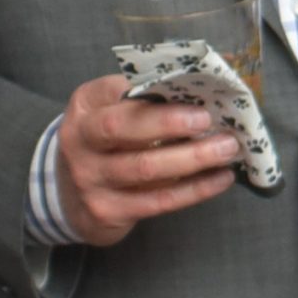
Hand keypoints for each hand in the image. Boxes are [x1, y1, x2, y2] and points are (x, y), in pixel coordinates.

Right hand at [55, 75, 240, 246]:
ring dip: (192, 158)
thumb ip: (143, 98)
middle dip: (168, 123)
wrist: (69, 196)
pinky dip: (194, 189)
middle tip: (208, 120)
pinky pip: (158, 200)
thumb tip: (203, 86)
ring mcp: (89, 179)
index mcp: (84, 108)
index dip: (148, 89)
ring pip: (145, 168)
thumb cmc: (106, 142)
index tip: (188, 90)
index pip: (112, 91)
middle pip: (122, 128)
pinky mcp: (107, 211)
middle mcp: (79, 142)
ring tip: (227, 149)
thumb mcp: (111, 111)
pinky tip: (220, 178)